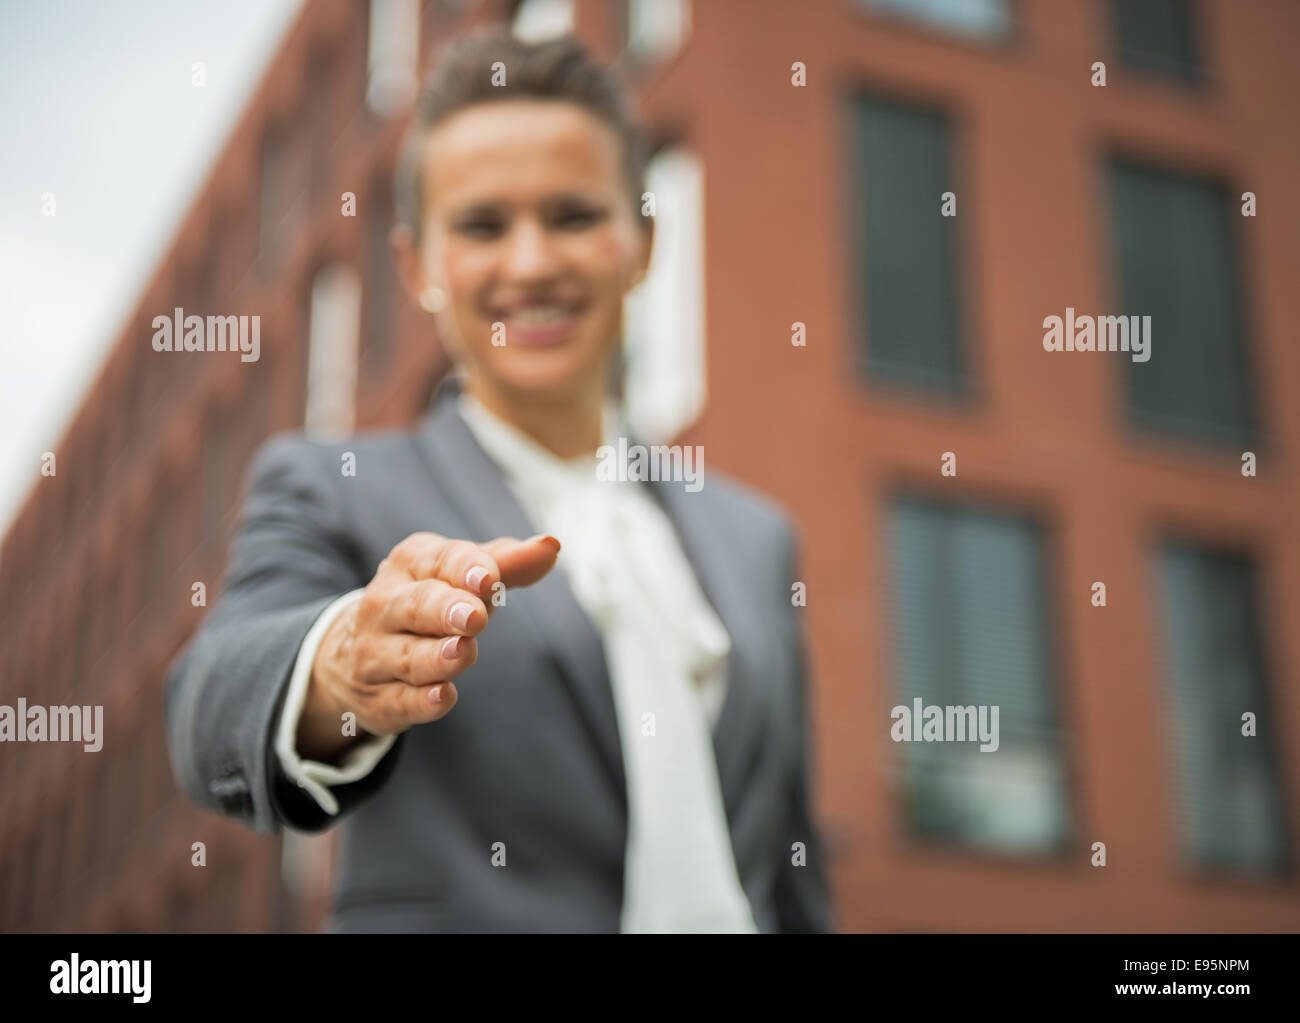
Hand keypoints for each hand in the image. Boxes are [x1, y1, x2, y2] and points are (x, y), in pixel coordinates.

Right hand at [297, 531, 560, 760]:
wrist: (358, 648)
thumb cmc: (434, 601)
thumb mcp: (466, 576)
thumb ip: (508, 563)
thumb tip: (551, 545)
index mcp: (409, 564)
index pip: (439, 561)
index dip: (464, 569)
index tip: (489, 579)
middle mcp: (384, 605)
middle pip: (415, 607)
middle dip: (445, 610)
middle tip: (474, 617)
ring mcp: (375, 654)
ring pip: (407, 657)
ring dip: (436, 656)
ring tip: (464, 652)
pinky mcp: (378, 699)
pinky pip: (400, 701)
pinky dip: (421, 701)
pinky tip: (442, 696)